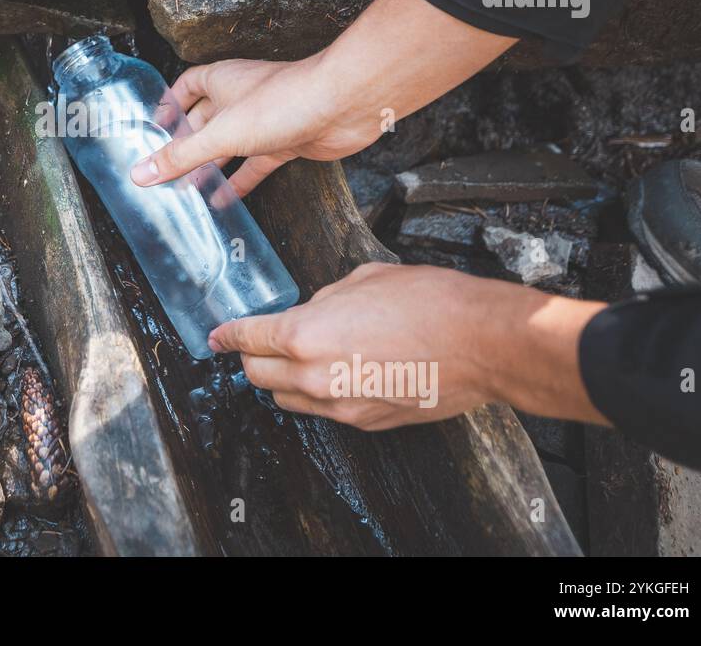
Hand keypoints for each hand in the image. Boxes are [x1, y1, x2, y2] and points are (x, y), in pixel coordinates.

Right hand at [132, 0, 517, 195]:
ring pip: (230, 147)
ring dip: (211, 168)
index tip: (154, 126)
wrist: (344, 104)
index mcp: (222, 81)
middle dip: (186, 146)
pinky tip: (225, 201)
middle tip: (163, 172)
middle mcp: (242, 98)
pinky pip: (256, 165)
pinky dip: (240, 182)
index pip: (187, 86)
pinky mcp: (286, 142)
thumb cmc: (286, 101)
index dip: (170, 104)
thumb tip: (141, 172)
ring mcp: (265, 121)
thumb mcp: (222, 134)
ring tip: (187, 192)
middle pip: (205, 121)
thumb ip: (181, 156)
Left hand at [207, 262, 609, 429]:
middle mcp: (313, 376)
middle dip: (250, 358)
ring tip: (294, 360)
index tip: (217, 336)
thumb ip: (326, 298)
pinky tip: (335, 373)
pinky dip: (317, 394)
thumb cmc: (430, 302)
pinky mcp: (366, 422)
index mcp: (304, 334)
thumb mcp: (365, 278)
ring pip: (287, 400)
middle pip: (258, 376)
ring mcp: (339, 405)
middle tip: (255, 345)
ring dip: (281, 380)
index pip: (247, 339)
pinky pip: (324, 410)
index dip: (227, 336)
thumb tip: (315, 309)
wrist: (482, 344)